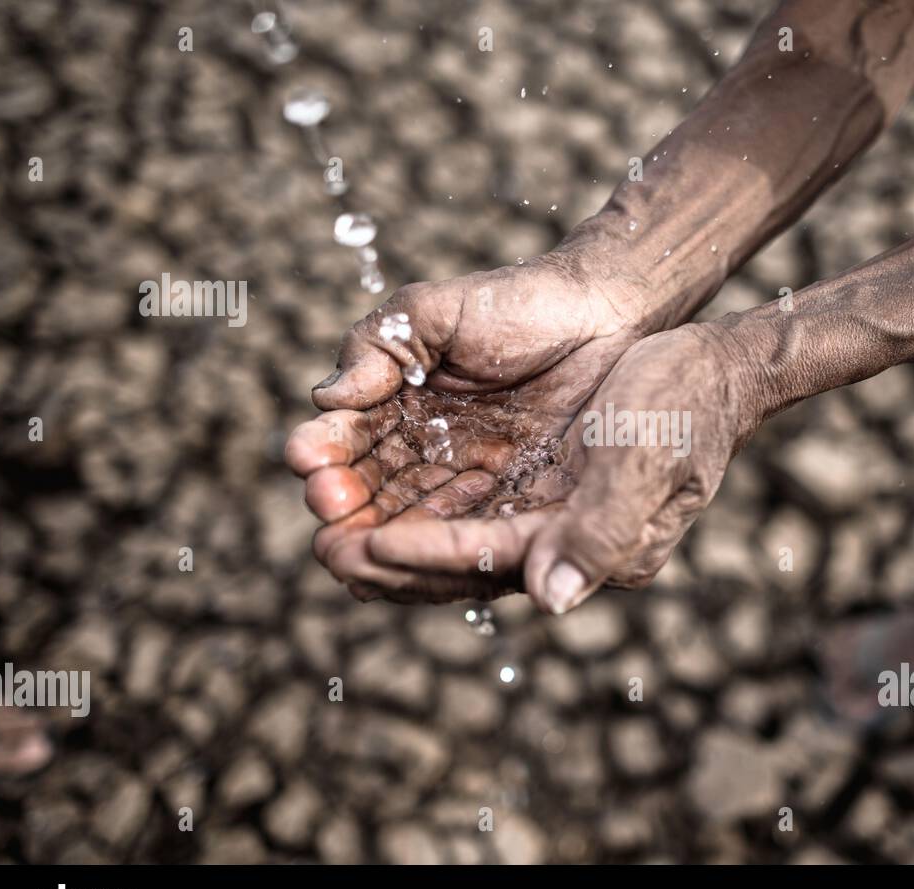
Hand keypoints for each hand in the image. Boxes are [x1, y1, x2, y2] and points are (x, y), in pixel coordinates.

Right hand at [285, 247, 653, 599]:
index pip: (348, 444)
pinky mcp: (521, 511)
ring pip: (416, 532)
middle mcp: (428, 460)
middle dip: (343, 512)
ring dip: (384, 546)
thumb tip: (325, 398)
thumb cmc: (518, 304)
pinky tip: (422, 558)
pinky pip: (479, 542)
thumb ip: (378, 350)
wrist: (606, 315)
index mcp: (397, 414)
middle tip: (326, 514)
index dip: (324, 454)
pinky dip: (446, 556)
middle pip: (373, 501)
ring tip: (357, 552)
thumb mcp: (433, 314)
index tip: (307, 460)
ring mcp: (474, 490)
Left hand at [344, 322, 758, 611]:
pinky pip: (465, 508)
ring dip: (392, 534)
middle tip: (324, 549)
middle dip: (391, 560)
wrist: (709, 368)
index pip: (490, 560)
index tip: (362, 545)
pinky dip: (417, 505)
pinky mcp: (538, 485)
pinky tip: (377, 496)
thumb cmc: (683, 406)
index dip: (425, 555)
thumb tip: (549, 602)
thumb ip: (602, 531)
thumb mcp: (647, 459)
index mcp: (591, 545)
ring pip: (453, 539)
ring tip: (331, 527)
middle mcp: (563, 543)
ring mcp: (548, 515)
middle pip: (460, 565)